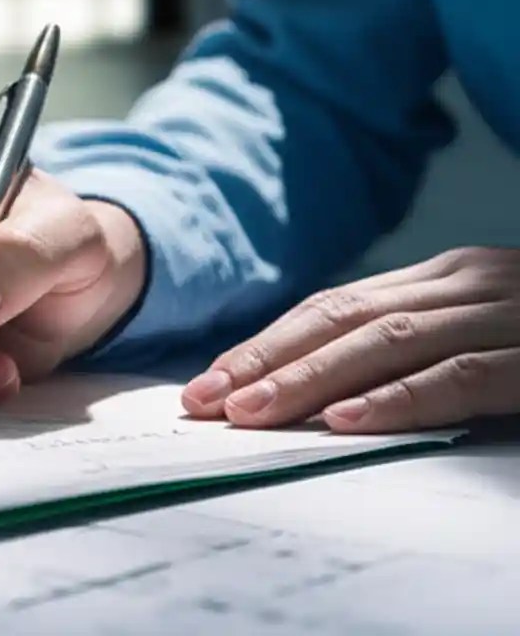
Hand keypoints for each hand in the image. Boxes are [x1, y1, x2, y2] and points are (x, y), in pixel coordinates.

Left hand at [182, 247, 519, 432]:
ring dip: (310, 379)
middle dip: (266, 361)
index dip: (264, 346)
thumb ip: (410, 345)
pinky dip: (398, 398)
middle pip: (342, 319)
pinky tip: (346, 419)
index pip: (332, 308)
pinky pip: (460, 375)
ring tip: (252, 412)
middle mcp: (465, 284)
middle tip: (206, 401)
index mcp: (442, 277)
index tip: (206, 384)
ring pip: (386, 341)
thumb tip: (322, 393)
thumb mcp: (478, 330)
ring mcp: (504, 315)